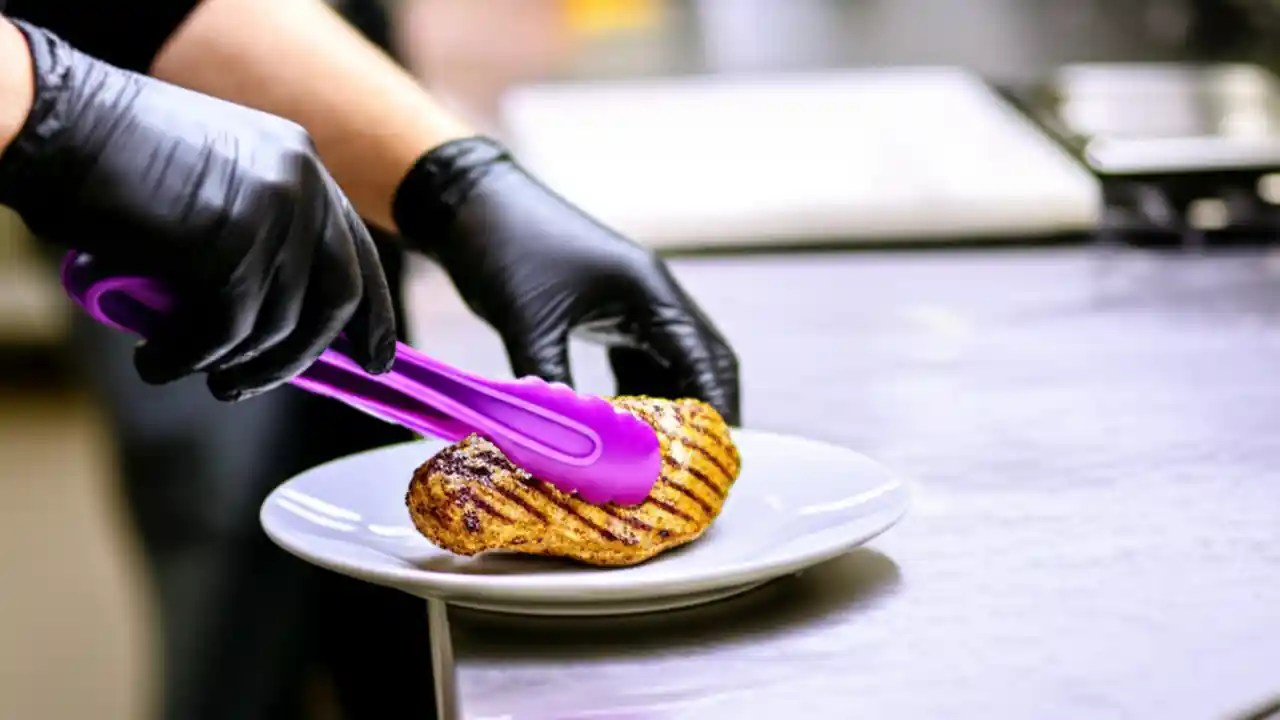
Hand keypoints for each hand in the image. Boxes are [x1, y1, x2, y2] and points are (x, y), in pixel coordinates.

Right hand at [0, 21, 394, 400]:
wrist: (55, 124)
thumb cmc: (110, 160)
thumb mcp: (211, 187)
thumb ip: (257, 239)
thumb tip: (282, 329)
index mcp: (300, 161)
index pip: (356, 251)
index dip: (371, 314)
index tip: (376, 363)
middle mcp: (302, 182)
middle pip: (339, 295)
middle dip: (302, 356)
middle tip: (248, 385)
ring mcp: (275, 212)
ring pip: (281, 324)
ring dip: (234, 364)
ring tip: (184, 369)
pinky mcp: (235, 246)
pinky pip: (229, 332)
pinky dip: (189, 358)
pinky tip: (155, 360)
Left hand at [393, 137, 739, 424]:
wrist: (470, 204)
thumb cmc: (505, 246)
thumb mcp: (529, 320)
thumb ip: (550, 382)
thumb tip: (562, 446)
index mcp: (649, 291)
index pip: (703, 359)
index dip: (716, 408)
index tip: (715, 454)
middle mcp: (651, 297)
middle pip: (702, 362)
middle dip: (706, 412)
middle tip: (700, 465)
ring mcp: (630, 304)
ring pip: (671, 365)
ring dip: (672, 407)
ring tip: (666, 458)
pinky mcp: (606, 313)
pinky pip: (637, 362)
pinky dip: (638, 396)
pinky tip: (626, 430)